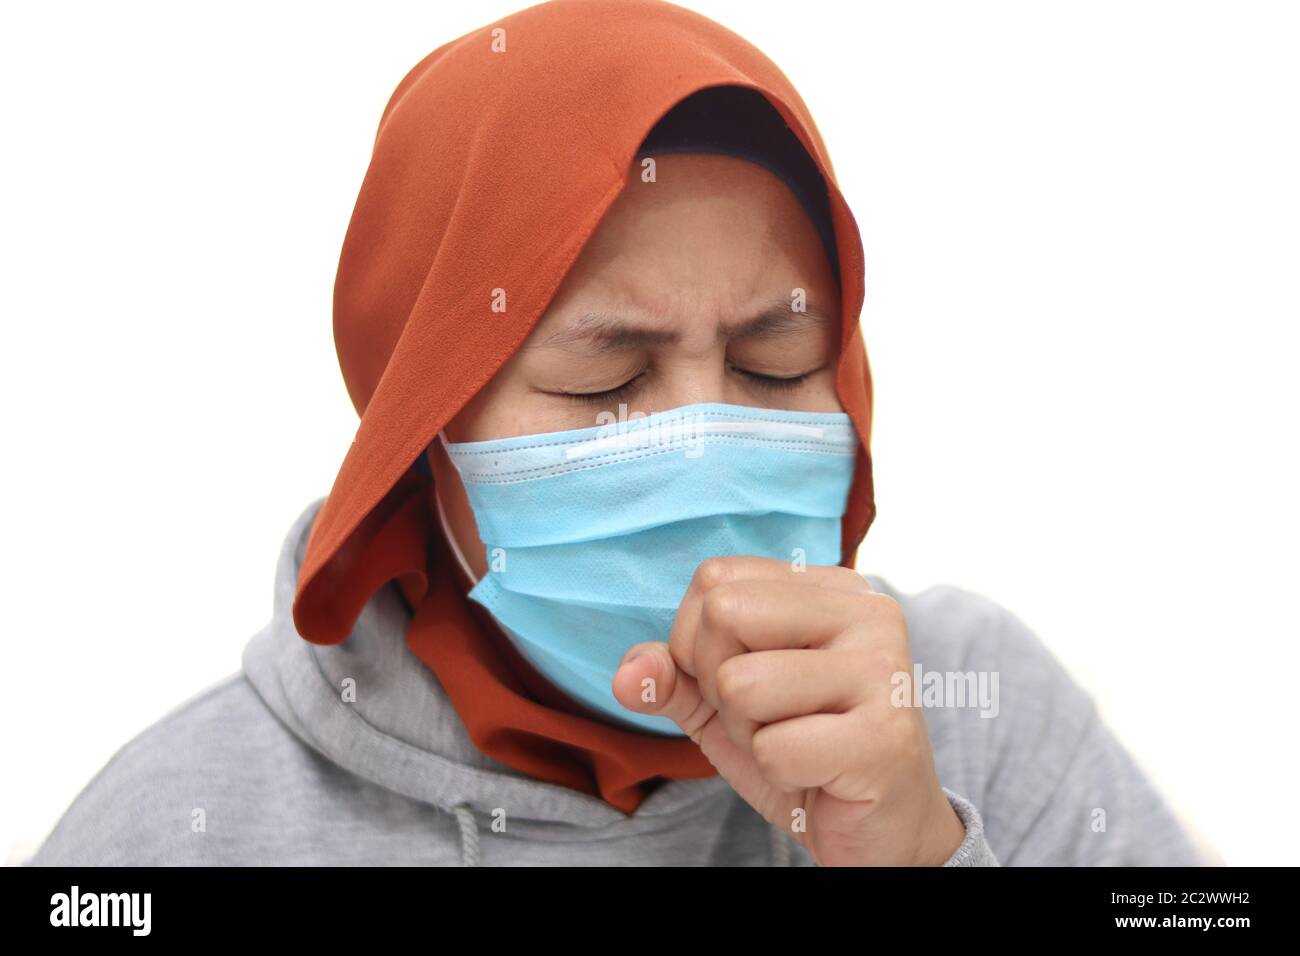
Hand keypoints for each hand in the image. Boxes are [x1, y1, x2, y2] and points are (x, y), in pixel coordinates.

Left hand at [612, 556, 965, 865]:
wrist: (883, 829)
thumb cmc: (804, 751)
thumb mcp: (723, 705)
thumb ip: (671, 677)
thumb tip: (628, 673)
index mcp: (831, 589)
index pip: (715, 578)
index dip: (698, 642)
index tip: (749, 682)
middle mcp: (866, 613)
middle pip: (724, 614)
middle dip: (721, 684)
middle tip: (773, 719)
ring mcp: (882, 670)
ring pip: (741, 684)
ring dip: (750, 734)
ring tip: (798, 744)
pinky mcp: (885, 737)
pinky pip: (774, 749)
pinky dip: (779, 774)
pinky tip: (820, 773)